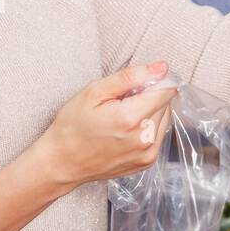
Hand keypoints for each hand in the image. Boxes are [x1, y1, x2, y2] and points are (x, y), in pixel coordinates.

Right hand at [41, 61, 175, 187]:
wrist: (62, 162)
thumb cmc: (73, 125)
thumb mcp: (94, 91)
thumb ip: (130, 77)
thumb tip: (161, 68)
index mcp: (131, 118)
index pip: (166, 90)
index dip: (154, 81)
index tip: (135, 84)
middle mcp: (144, 139)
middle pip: (165, 104)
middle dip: (148, 97)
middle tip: (120, 102)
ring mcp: (147, 154)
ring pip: (164, 119)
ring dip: (149, 112)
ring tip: (121, 116)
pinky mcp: (147, 162)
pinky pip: (158, 135)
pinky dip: (147, 127)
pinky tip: (125, 130)